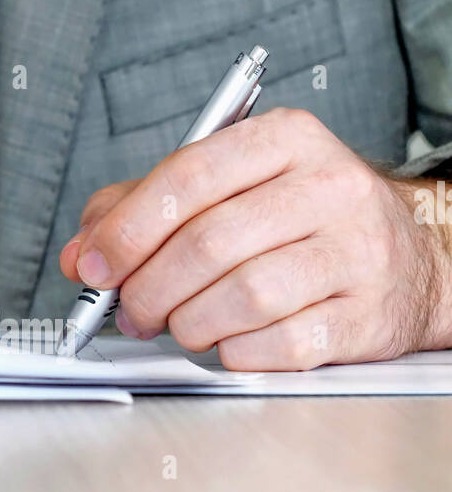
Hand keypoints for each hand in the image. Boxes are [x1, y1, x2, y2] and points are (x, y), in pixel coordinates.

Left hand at [59, 108, 451, 369]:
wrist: (408, 262)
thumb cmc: (302, 222)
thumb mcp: (230, 189)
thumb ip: (148, 209)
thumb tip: (84, 252)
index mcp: (287, 140)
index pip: (191, 176)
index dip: (129, 227)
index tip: (95, 263)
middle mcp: (328, 188)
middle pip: (210, 242)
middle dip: (150, 287)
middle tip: (132, 310)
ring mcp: (354, 252)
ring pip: (245, 295)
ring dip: (191, 323)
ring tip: (181, 326)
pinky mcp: (365, 315)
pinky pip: (281, 344)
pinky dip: (237, 351)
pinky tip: (229, 343)